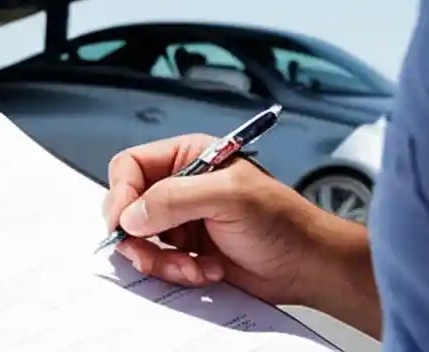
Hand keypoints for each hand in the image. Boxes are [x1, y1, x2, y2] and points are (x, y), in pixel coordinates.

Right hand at [102, 134, 380, 337]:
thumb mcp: (228, 197)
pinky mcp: (186, 251)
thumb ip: (174, 199)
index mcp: (187, 157)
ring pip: (139, 240)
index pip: (130, 166)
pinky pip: (158, 263)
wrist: (308, 266)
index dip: (120, 193)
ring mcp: (181, 220)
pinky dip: (176, 273)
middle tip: (152, 255)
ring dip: (160, 260)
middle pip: (128, 206)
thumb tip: (130, 216)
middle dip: (138, 236)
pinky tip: (207, 271)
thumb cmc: (281, 221)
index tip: (122, 222)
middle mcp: (178, 185)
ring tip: (192, 267)